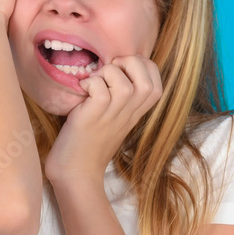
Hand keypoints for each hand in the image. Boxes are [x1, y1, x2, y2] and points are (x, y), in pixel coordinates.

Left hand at [45, 57, 163, 185]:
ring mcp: (113, 114)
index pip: (156, 80)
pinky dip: (89, 83)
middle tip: (109, 72)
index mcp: (138, 111)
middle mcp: (130, 112)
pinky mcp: (94, 115)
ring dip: (105, 72)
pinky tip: (82, 92)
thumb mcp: (115, 118)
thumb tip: (117, 67)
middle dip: (127, 62)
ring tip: (93, 83)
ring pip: (122, 79)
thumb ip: (122, 97)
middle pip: (146, 75)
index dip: (142, 65)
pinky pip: (99, 88)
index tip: (123, 70)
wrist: (77, 171)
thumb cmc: (91, 142)